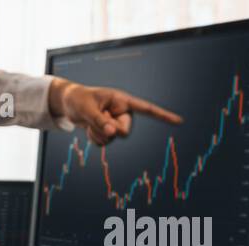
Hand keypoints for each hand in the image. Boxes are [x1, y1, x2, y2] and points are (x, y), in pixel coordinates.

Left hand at [49, 78, 183, 145]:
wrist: (69, 103)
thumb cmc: (79, 99)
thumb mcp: (87, 109)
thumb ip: (101, 122)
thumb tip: (114, 134)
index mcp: (122, 101)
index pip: (146, 109)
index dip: (163, 115)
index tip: (179, 121)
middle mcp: (122, 112)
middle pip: (125, 131)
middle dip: (109, 130)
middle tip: (95, 120)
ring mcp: (116, 123)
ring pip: (114, 139)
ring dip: (99, 134)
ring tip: (90, 122)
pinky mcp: (109, 131)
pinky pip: (106, 143)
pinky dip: (96, 139)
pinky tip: (90, 129)